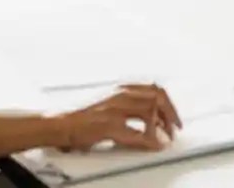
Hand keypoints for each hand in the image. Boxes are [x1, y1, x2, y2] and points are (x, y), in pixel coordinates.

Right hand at [57, 84, 182, 151]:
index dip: (168, 104)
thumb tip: (151, 117)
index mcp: (120, 89)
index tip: (173, 117)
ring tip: (165, 138)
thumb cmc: (80, 117)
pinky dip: (150, 140)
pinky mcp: (108, 125)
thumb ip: (128, 107)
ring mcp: (114, 109)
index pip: (153, 89)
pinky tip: (154, 145)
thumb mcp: (108, 105)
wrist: (59, 123)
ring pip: (150, 111)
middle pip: (156, 96)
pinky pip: (137, 133)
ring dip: (162, 126)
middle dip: (170, 113)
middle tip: (174, 129)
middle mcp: (119, 94)